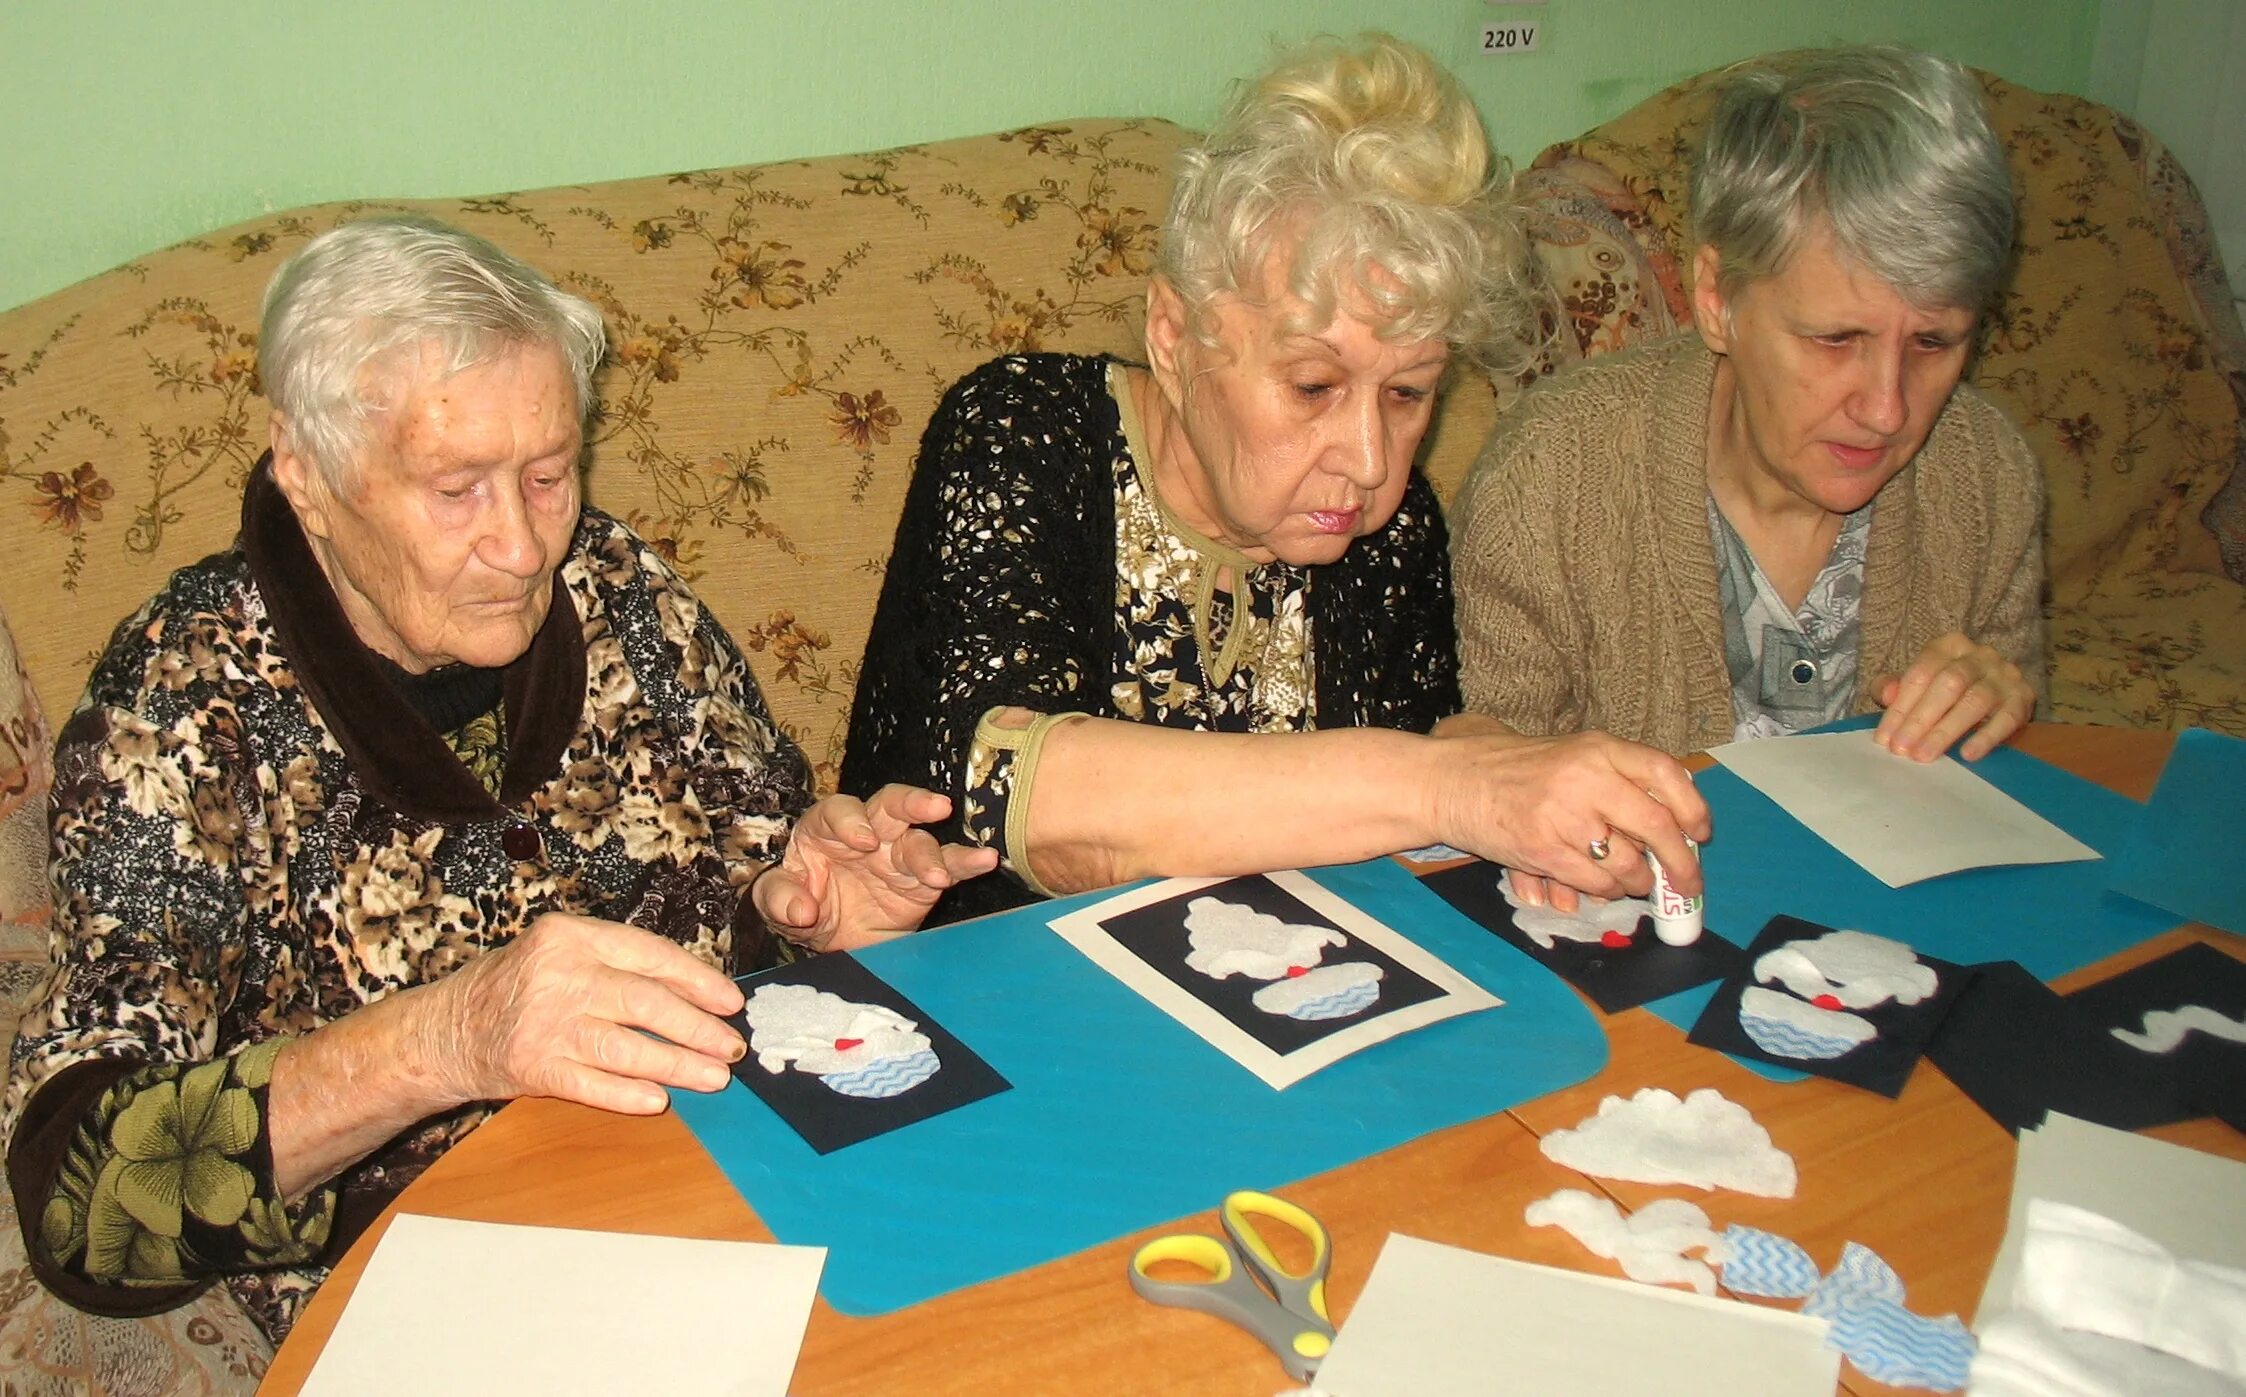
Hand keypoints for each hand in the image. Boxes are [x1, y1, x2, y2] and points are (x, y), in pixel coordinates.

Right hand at [419, 912, 748, 1115]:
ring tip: (713, 1078)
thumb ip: (619, 965)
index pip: (650, 955)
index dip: (698, 981)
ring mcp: (542, 1023)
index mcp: (571, 937)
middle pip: (645, 1004)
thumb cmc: (518, 988)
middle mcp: (557, 975)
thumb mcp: (561, 954)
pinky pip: (591, 1084)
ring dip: (677, 1066)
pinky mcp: (531, 1067)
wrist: (443, 1029)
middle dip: (697, 1029)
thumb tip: (699, 994)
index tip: (731, 1002)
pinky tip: (659, 1101)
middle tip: (732, 1048)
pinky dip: (628, 1094)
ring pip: (625, 1048)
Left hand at [754, 785, 998, 951]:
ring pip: (922, 840)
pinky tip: (985, 859)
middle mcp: (869, 832)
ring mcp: (899, 855)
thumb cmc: (801, 901)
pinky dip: (967, 863)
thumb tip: (802, 908)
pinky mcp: (924, 882)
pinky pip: (949, 868)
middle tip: (934, 808)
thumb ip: (780, 898)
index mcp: (827, 827)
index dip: (851, 821)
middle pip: (892, 805)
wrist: (828, 939)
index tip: (863, 841)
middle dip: (913, 803)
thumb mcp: (775, 901)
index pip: (840, 811)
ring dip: (934, 853)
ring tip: (941, 873)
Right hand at [1430, 729, 1710, 906]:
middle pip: (1656, 825)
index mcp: (1599, 748)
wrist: (1457, 782)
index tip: (1701, 832)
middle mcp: (1586, 776)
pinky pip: (1595, 882)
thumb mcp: (1574, 756)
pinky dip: (1606, 891)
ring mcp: (1564, 814)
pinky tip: (1602, 886)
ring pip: (1627, 863)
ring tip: (1633, 881)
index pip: (1664, 772)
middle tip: (1688, 881)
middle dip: (1680, 862)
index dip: (1692, 806)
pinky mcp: (1543, 848)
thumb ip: (1620, 779)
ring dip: (1637, 881)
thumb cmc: (1519, 772)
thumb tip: (1677, 828)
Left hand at [1872, 632, 2032, 760]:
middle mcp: (1980, 655)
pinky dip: (1986, 736)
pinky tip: (1968, 754)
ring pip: (1975, 701)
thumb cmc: (1945, 689)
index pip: (1921, 673)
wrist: (1996, 690)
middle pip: (1948, 684)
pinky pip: (2007, 718)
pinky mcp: (2024, 696)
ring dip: (1947, 730)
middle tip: (1903, 749)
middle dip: (1921, 719)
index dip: (1900, 707)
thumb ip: (1894, 686)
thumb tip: (1886, 694)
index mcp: (1949, 646)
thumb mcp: (1917, 683)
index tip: (1885, 739)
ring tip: (1925, 755)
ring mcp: (2005, 674)